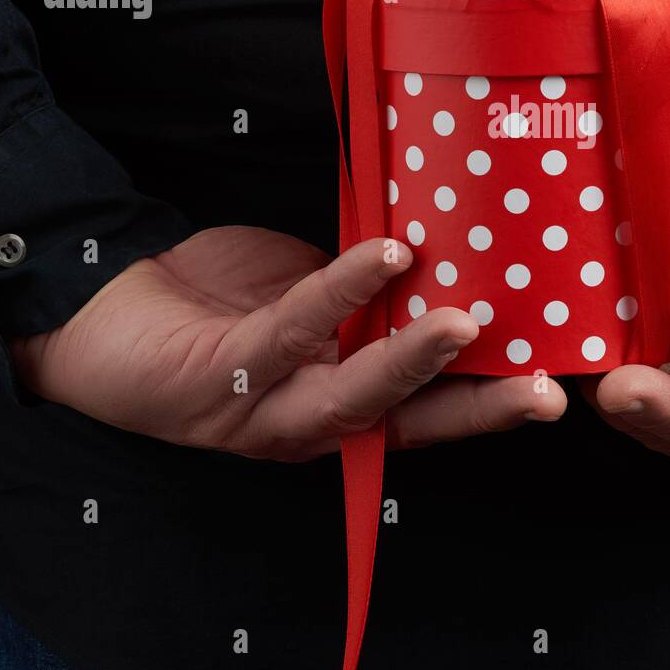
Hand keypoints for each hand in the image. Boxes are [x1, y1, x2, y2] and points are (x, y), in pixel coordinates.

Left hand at [11, 226, 565, 461]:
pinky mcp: (225, 375)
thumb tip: (444, 245)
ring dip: (413, 359)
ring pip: (353, 395)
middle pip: (407, 425)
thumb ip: (373, 294)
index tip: (557, 389)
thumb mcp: (314, 294)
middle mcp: (312, 423)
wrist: (112, 304)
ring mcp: (267, 409)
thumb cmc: (225, 300)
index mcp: (343, 403)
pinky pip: (295, 329)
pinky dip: (344, 291)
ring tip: (463, 321)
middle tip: (540, 389)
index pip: (430, 415)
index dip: (491, 407)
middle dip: (478, 410)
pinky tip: (387, 255)